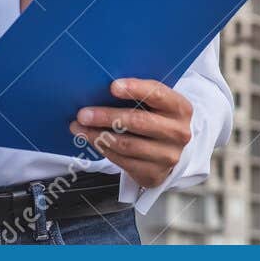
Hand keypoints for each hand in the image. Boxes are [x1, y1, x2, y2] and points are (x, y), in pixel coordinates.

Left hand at [70, 78, 193, 189]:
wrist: (170, 150)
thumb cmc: (157, 118)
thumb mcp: (157, 104)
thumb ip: (139, 95)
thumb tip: (102, 87)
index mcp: (180, 108)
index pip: (158, 94)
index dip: (135, 89)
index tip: (112, 87)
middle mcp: (178, 132)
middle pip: (138, 122)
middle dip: (107, 117)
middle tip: (83, 114)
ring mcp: (168, 156)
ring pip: (127, 145)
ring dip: (98, 136)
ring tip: (79, 128)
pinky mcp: (155, 173)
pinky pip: (123, 161)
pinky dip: (104, 150)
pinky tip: (93, 140)